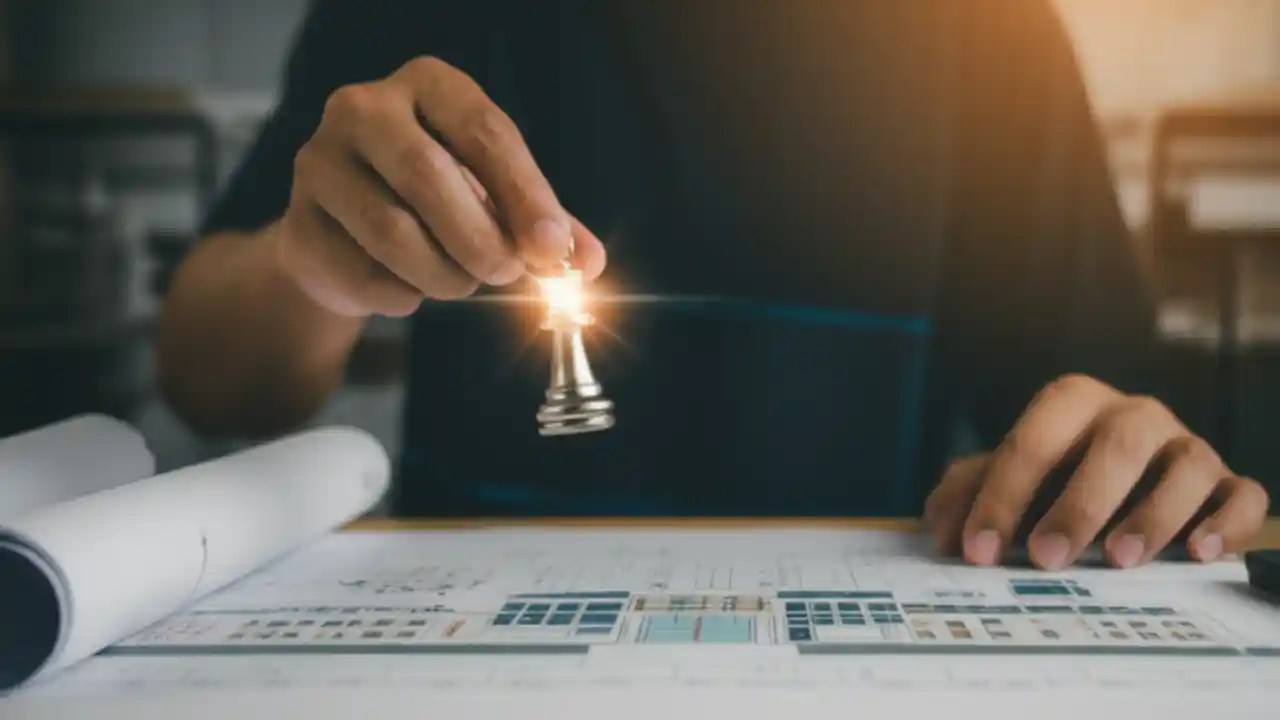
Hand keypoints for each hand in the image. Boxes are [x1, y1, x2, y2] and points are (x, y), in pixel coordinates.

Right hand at [276, 56, 606, 317]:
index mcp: (427, 85)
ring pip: (393, 230)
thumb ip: (544, 226)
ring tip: (460, 282)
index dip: (525, 195)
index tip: (553, 249)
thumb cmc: (436, 204)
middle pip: (428, 174)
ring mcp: (319, 162)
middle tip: (505, 272)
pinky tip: (408, 287)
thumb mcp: (498, 201)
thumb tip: (586, 263)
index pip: (485, 131)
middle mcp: (363, 107)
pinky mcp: (298, 224)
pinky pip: (363, 274)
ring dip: (444, 275)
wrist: (348, 238)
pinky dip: (402, 296)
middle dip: (480, 239)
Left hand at [924, 374, 1268, 569]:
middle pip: (1115, 445)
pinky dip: (1224, 522)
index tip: (978, 549)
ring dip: (1152, 515)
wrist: (1128, 479)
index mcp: (1073, 403)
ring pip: (1184, 467)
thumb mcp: (1009, 480)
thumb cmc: (1057, 476)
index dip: (1001, 495)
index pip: (1034, 439)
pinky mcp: (1227, 483)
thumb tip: (938, 528)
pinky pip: (1242, 495)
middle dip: (1078, 504)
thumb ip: (968, 494)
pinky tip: (1198, 553)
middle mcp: (1134, 415)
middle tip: (1045, 557)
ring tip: (1119, 561)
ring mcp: (1186, 446)